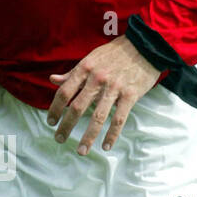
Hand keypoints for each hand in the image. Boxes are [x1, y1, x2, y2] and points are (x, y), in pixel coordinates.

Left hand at [47, 35, 159, 153]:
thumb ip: (73, 72)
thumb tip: (52, 80)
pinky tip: (106, 146)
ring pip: (97, 117)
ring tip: (81, 151)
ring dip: (87, 137)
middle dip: (66, 126)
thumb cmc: (116, 53)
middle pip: (77, 107)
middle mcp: (97, 79)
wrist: (146, 45)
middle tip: (59, 139)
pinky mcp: (131, 95)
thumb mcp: (91, 58)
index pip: (64, 92)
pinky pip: (119, 119)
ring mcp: (114, 88)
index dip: (54, 108)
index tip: (50, 121)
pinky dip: (112, 135)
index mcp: (85, 68)